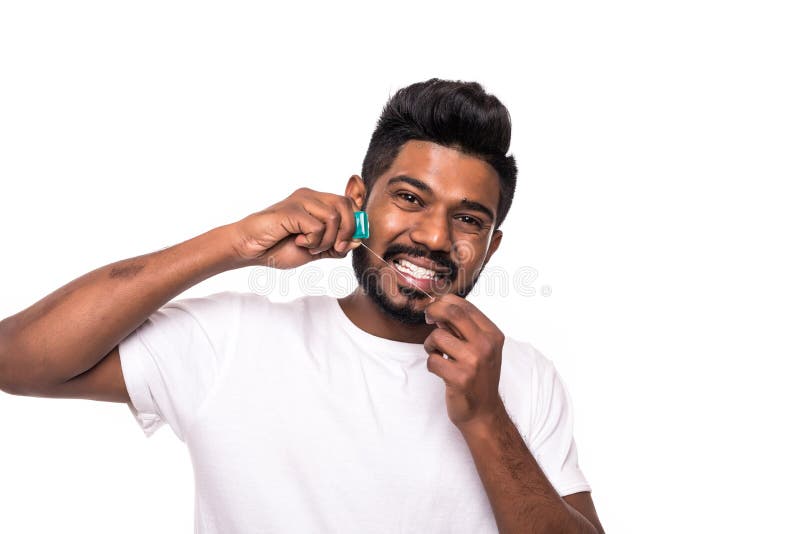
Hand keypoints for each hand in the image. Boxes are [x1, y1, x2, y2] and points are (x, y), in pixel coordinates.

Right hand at [231, 187, 361, 268]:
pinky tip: (298, 242)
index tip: (346, 244)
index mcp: (318, 203)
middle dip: (346, 232)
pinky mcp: (292, 209)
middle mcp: (311, 196)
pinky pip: (317, 226)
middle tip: (333, 249)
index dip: (356, 223)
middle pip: (347, 205)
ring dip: (326, 240)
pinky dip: (312, 241)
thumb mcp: (315, 251)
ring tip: (310, 246)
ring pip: (334, 217)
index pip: (349, 203)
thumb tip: (358, 241)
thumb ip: (335, 246)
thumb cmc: (278, 248)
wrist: (250, 249)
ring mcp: (301, 200)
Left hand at [422, 294, 506, 430]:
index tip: (433, 309)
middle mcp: (486, 345)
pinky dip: (431, 364)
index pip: (464, 305)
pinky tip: (441, 370)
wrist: (484, 412)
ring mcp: (474, 362)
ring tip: (438, 354)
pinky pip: (432, 360)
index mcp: (492, 334)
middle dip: (433, 311)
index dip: (443, 302)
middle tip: (427, 317)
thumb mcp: (480, 348)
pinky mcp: (460, 378)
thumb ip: (463, 328)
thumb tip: (437, 306)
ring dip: (430, 345)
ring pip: (437, 337)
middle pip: (452, 313)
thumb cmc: (478, 376)